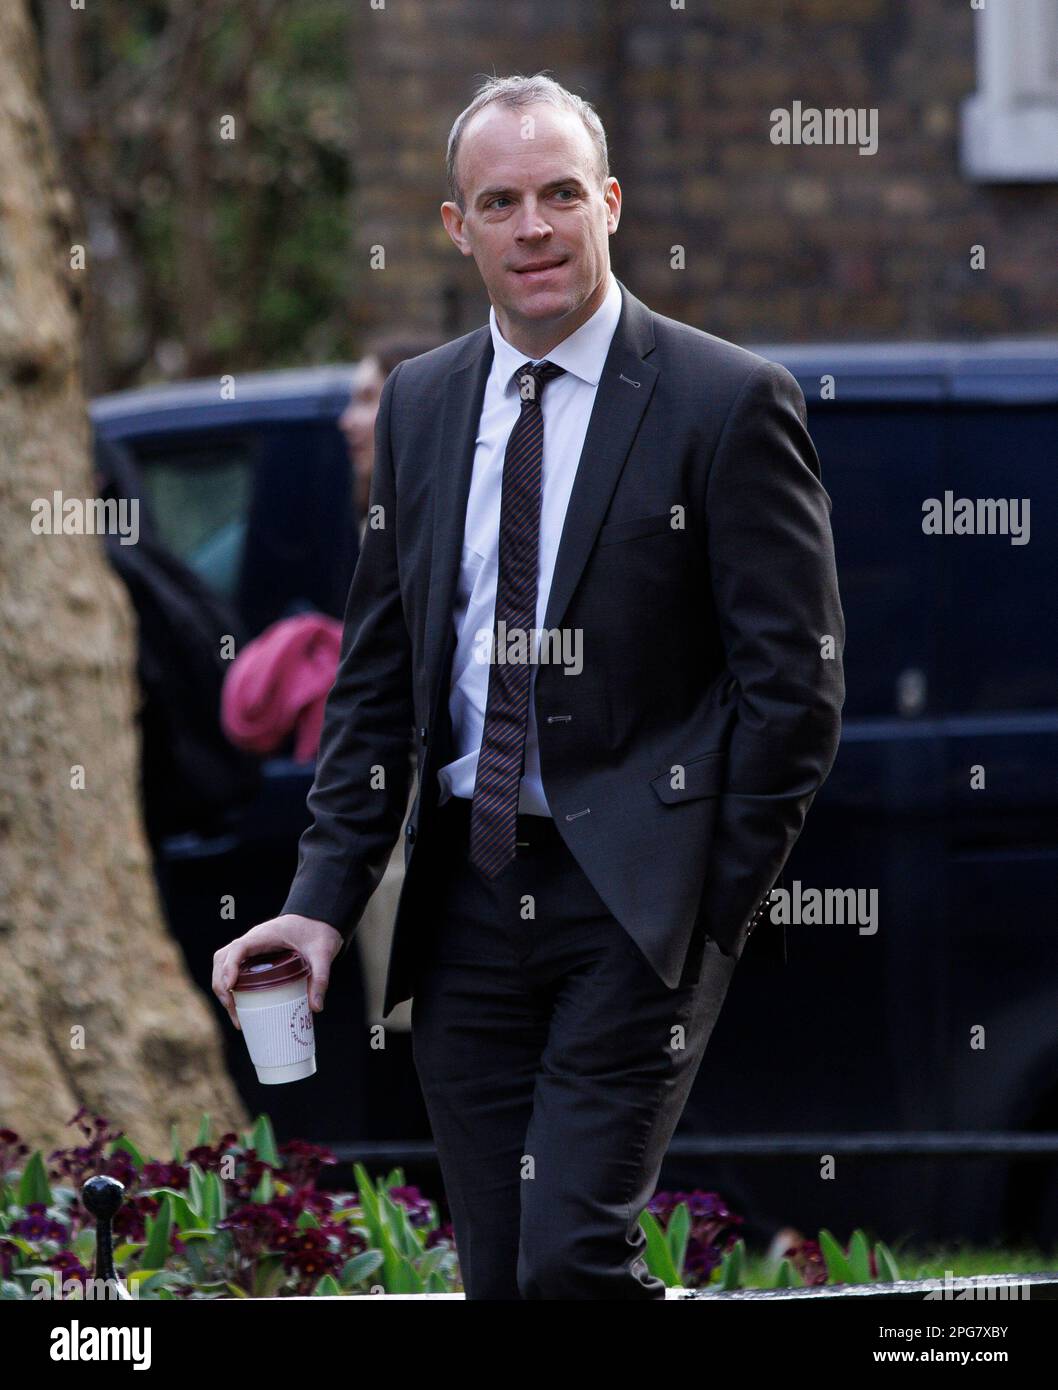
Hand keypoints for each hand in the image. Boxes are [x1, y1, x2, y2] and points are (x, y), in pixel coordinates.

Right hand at [212, 914, 343, 1030]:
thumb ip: (320, 978)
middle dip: (222, 986)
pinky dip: (230, 984)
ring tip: (235, 1013)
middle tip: (234, 1011)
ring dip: (223, 987)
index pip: (238, 948)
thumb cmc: (318, 931)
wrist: (319, 919)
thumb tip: (316, 1008)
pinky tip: (240, 1004)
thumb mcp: (322, 954)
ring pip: (224, 963)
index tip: (230, 988)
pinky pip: (234, 967)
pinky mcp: (254, 954)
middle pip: (223, 959)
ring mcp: (251, 947)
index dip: (229, 967)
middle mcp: (252, 940)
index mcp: (264, 935)